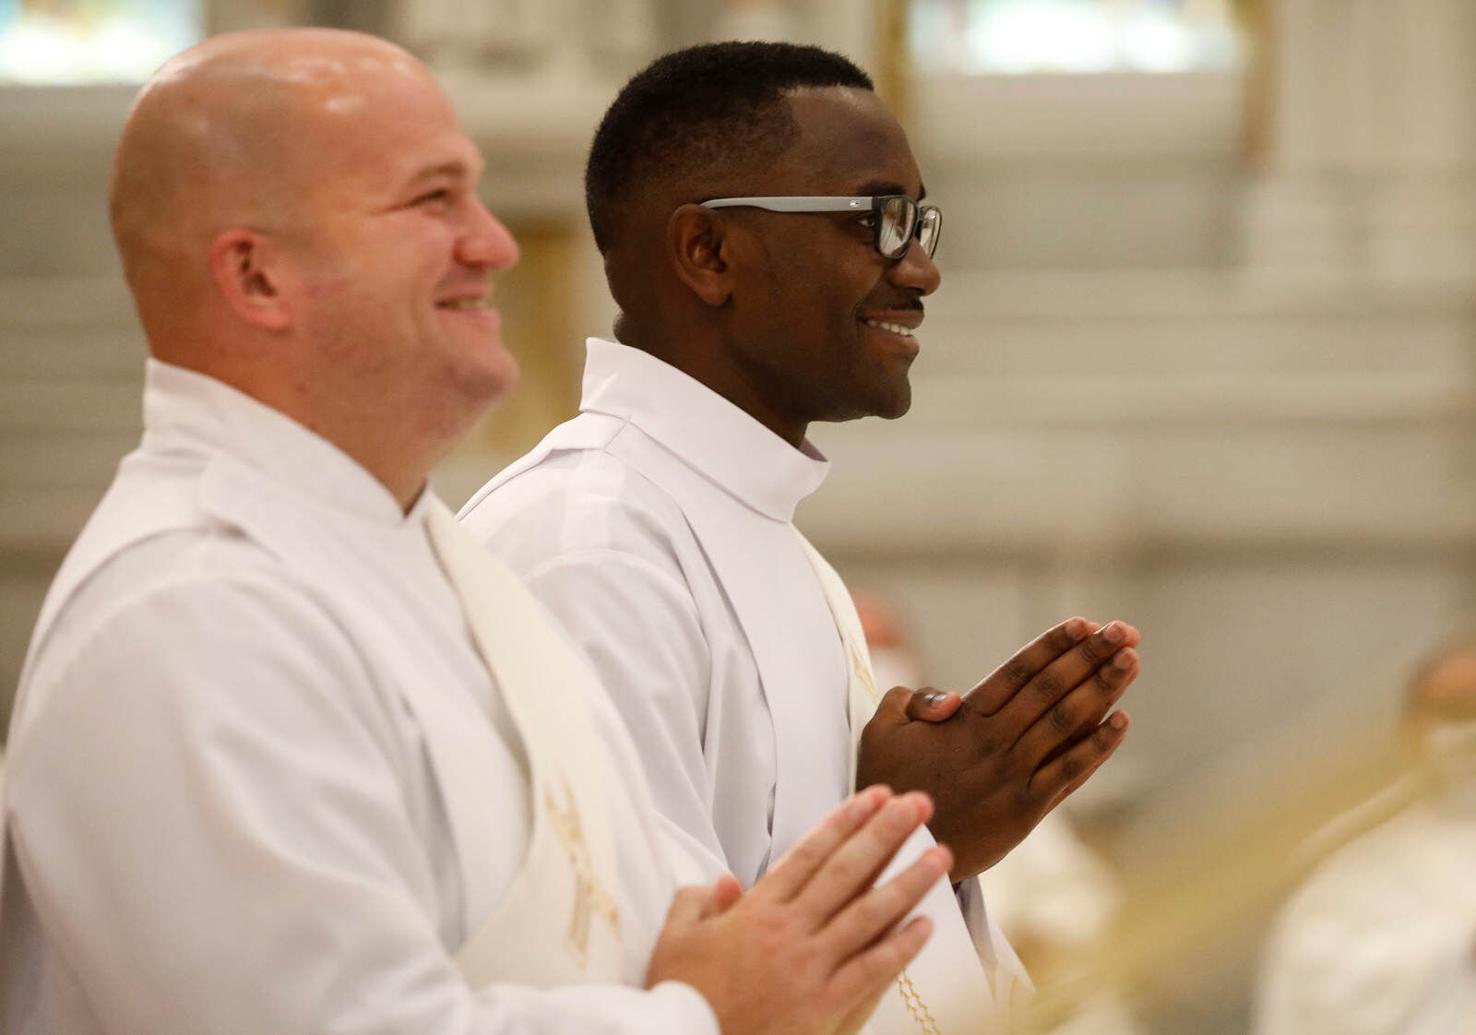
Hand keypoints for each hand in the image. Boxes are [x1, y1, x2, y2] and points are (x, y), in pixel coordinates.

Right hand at [646, 786, 950, 1034]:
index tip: (874, 796)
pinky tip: (926, 926)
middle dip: (886, 833)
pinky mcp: (823, 1006)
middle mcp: (788, 930)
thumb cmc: (681, 996)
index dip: (845, 821)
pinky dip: (900, 948)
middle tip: (918, 803)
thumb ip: (698, 902)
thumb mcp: (676, 939)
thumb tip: (726, 881)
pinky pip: (870, 971)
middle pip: (847, 871)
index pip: (811, 853)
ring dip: (908, 881)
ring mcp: (809, 967)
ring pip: (869, 915)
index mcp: (756, 909)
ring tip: (939, 854)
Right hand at [856, 617, 1137, 880]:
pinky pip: (1069, 774)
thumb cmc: (890, 782)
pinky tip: (1122, 722)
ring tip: (1131, 661)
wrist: (898, 849)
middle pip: (1051, 690)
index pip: (1017, 672)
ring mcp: (1014, 776)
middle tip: (1124, 631)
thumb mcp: (882, 729)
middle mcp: (995, 742)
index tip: (1083, 624)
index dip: (1052, 646)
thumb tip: (951, 699)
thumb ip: (914, 700)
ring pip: (1067, 725)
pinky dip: (1097, 748)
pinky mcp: (1026, 810)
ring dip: (1103, 690)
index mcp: (964, 720)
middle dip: (1090, 657)